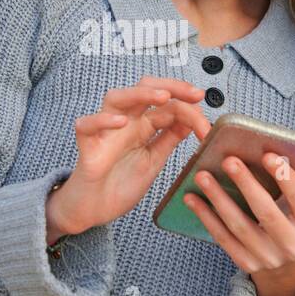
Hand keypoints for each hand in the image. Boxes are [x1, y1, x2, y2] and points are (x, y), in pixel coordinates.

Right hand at [47, 77, 210, 240]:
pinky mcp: (87, 146)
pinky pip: (86, 125)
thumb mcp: (154, 160)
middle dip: (170, 86)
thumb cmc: (120, 184)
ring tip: (162, 97)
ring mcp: (105, 132)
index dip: (188, 107)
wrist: (94, 209)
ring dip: (140, 93)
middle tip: (193, 94)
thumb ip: (169, 138)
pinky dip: (102, 120)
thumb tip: (192, 119)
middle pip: (143, 89)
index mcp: (143, 126)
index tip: (208, 120)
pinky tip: (120, 123)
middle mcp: (125, 123)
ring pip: (116, 97)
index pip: (166, 104)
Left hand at [184, 153, 294, 281]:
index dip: (284, 177)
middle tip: (229, 160)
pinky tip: (192, 199)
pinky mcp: (247, 264)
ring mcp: (268, 258)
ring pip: (239, 226)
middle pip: (266, 213)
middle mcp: (293, 246)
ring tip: (202, 176)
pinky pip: (223, 238)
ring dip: (218, 199)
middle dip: (246, 184)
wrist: (288, 264)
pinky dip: (206, 217)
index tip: (266, 154)